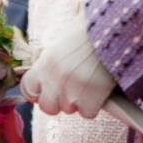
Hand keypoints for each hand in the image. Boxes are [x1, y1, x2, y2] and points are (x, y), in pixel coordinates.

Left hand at [21, 2, 115, 118]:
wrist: (115, 29)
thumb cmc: (89, 30)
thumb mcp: (63, 40)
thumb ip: (51, 59)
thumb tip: (45, 69)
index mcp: (45, 62)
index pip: (27, 88)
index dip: (37, 92)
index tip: (45, 90)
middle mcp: (55, 78)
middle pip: (47, 107)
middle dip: (58, 102)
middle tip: (70, 92)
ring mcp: (72, 91)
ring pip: (69, 110)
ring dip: (78, 102)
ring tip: (88, 85)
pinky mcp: (91, 99)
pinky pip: (88, 113)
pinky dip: (94, 106)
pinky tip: (99, 91)